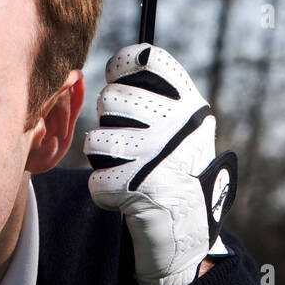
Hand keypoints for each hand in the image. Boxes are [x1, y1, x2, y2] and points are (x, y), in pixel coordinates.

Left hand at [83, 43, 237, 284]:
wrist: (189, 224)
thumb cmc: (175, 167)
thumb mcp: (182, 125)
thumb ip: (156, 95)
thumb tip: (115, 65)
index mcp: (190, 105)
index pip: (148, 59)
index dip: (122, 66)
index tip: (117, 78)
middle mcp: (178, 126)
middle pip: (110, 99)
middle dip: (107, 120)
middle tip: (124, 137)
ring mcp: (158, 156)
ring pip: (96, 139)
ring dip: (102, 158)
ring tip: (122, 165)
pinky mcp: (139, 189)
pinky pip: (95, 180)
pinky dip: (104, 192)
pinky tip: (124, 192)